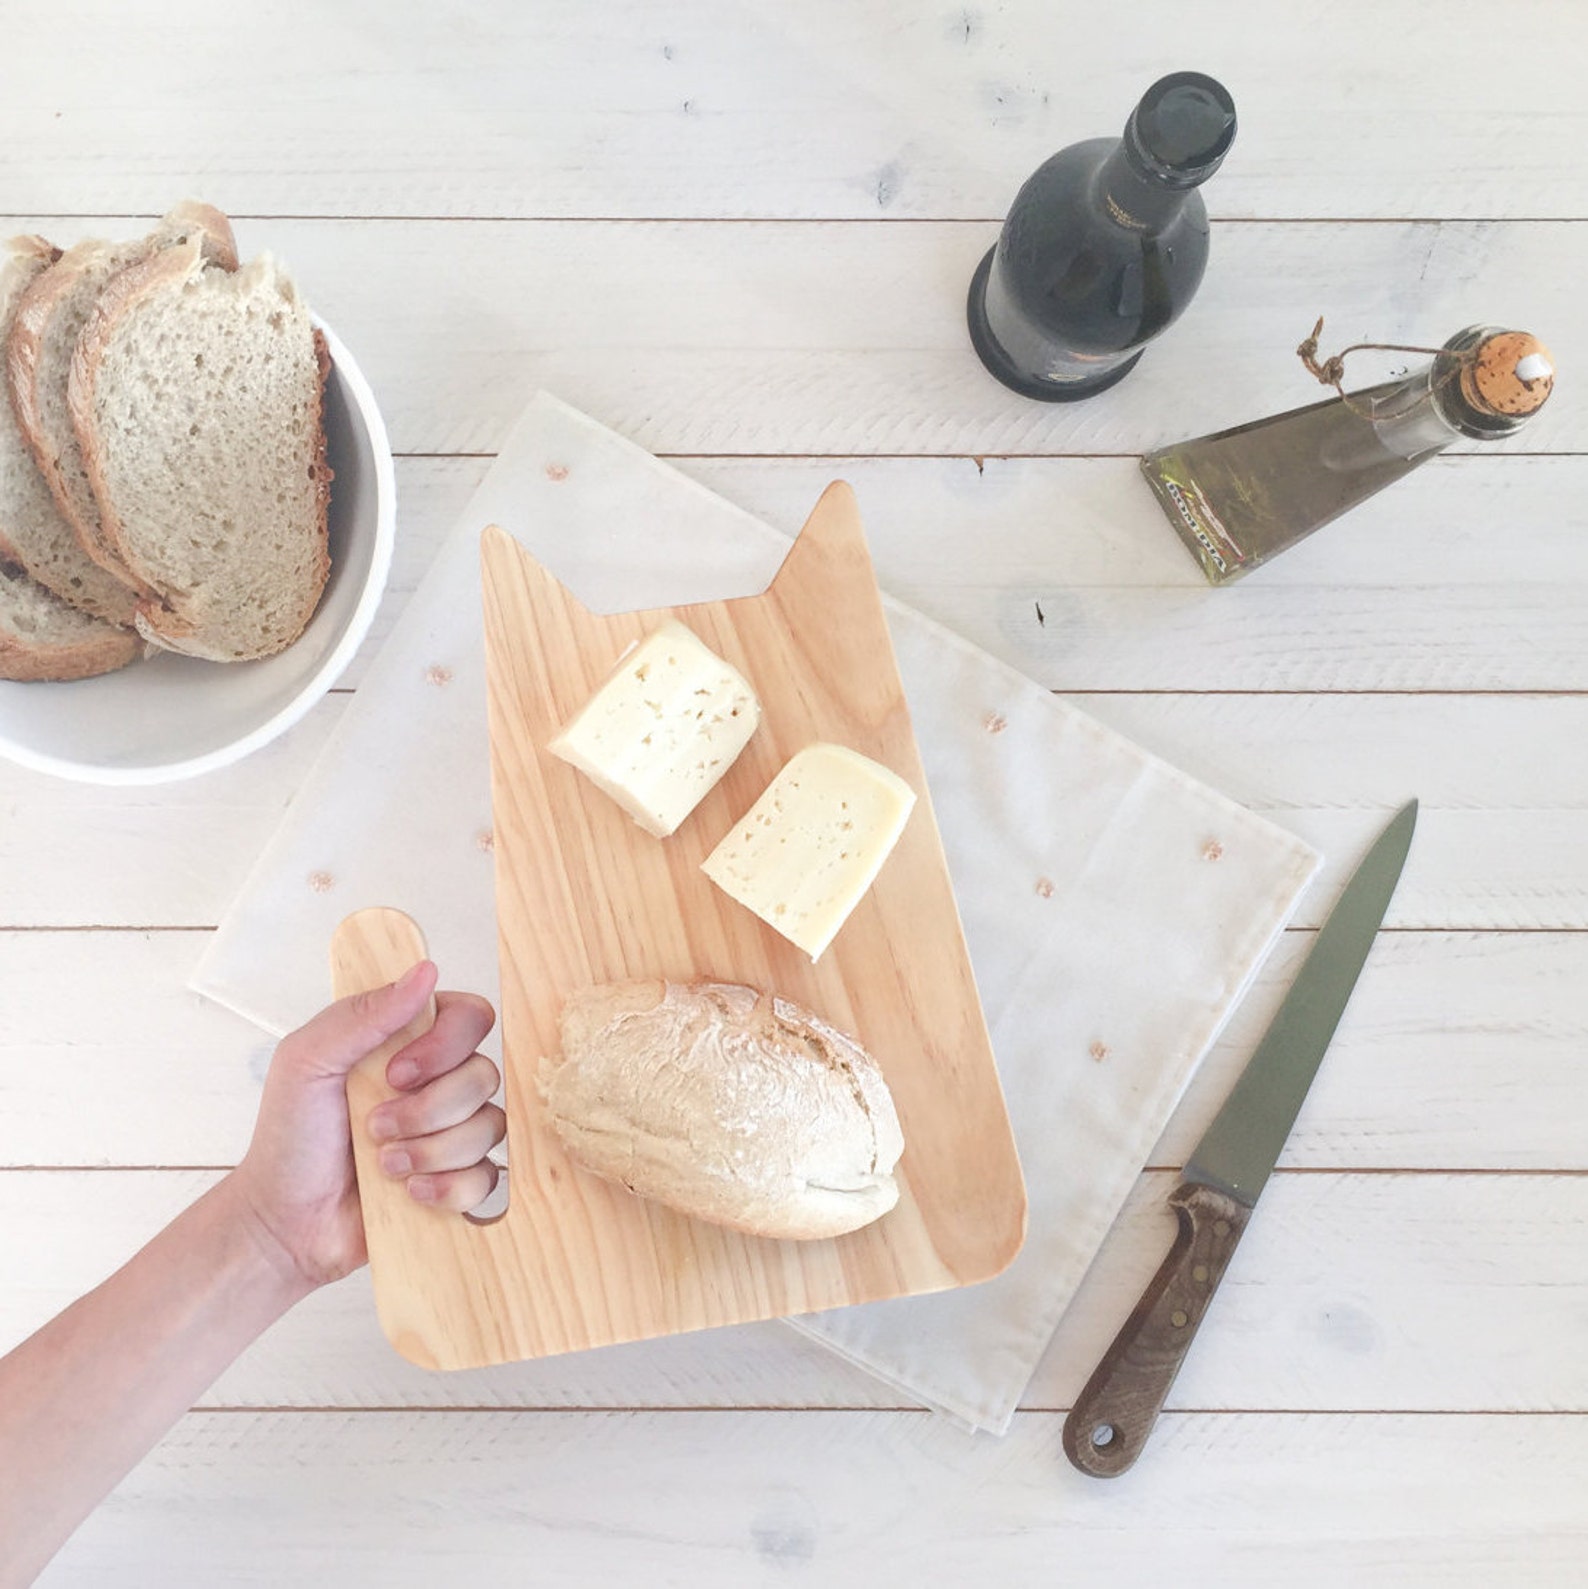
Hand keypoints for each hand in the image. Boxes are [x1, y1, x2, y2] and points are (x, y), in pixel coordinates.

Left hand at [227, 962, 505, 1289]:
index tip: (397, 1073)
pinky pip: (486, 1178)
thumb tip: (424, 971)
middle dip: (428, 1109)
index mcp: (407, 1043)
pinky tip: (408, 1192)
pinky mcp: (458, 1180)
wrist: (285, 1223)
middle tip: (375, 1127)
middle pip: (484, 1074)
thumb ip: (364, 1014)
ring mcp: (451, 1132)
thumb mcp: (308, 1061)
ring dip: (430, 1151)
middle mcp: (437, 1082)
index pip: (469, 1017)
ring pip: (489, 1127)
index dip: (446, 1045)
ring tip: (385, 1165)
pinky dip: (446, 1188)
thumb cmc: (289, 1138)